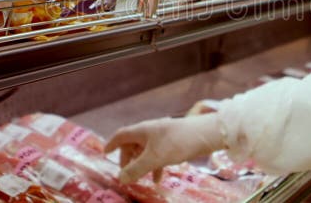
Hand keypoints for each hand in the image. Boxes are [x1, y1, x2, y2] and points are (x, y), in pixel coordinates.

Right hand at [105, 113, 224, 183]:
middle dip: (128, 159)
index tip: (105, 153)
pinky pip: (157, 154)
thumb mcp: (154, 158)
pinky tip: (158, 178)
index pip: (121, 135)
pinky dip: (155, 165)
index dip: (112, 144)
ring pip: (145, 150)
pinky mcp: (173, 142)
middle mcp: (150, 131)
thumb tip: (121, 178)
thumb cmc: (177, 143)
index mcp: (142, 130)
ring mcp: (162, 136)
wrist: (205, 134)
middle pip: (132, 144)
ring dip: (142, 164)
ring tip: (142, 179)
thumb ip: (136, 169)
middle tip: (126, 173)